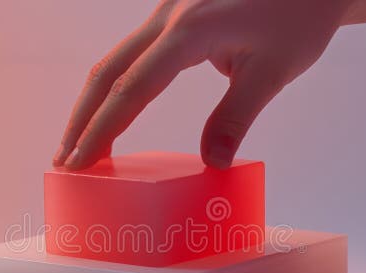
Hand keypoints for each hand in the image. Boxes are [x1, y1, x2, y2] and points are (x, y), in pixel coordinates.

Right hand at [53, 0, 352, 169]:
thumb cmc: (301, 17)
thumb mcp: (273, 71)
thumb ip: (235, 117)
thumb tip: (210, 164)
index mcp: (189, 31)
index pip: (132, 90)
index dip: (102, 131)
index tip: (81, 164)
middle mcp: (168, 17)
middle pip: (107, 72)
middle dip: (83, 120)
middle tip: (64, 162)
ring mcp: (167, 11)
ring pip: (115, 61)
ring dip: (94, 104)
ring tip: (80, 145)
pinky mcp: (174, 13)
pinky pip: (133, 53)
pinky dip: (116, 87)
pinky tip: (113, 112)